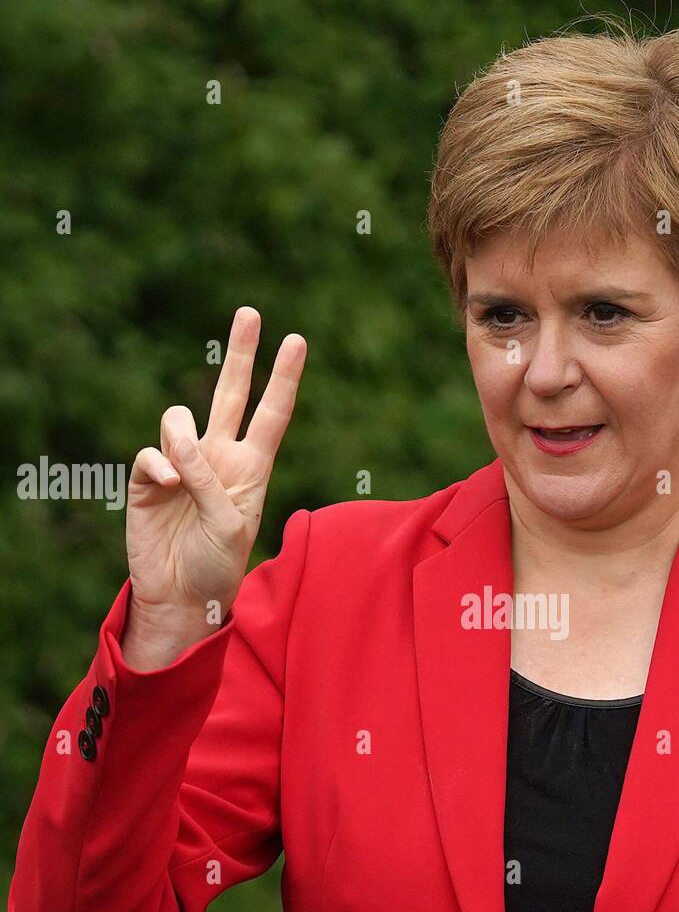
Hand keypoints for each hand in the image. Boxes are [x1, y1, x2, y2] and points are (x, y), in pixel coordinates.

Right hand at [125, 306, 305, 641]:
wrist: (183, 598)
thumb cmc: (218, 566)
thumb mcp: (230, 525)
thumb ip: (209, 480)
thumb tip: (177, 441)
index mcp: (252, 468)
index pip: (271, 413)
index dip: (283, 378)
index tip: (297, 340)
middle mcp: (219, 458)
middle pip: (231, 393)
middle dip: (242, 354)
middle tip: (251, 313)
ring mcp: (182, 465)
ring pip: (178, 419)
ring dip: (181, 437)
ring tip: (183, 475)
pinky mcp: (148, 479)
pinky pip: (149, 453)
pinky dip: (158, 465)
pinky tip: (165, 484)